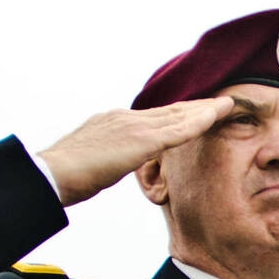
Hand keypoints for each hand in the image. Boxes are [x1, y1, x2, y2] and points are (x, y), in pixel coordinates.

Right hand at [37, 96, 234, 205]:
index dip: (178, 113)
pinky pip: (178, 130)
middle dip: (197, 107)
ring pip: (179, 115)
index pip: (154, 117)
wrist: (50, 174)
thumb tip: (106, 165)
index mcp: (114, 123)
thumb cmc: (63, 176)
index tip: (196, 111)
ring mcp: (134, 126)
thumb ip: (105, 159)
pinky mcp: (140, 140)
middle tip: (222, 102)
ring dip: (205, 110)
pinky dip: (199, 121)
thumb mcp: (90, 164)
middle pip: (171, 111)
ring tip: (228, 105)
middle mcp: (126, 118)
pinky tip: (216, 116)